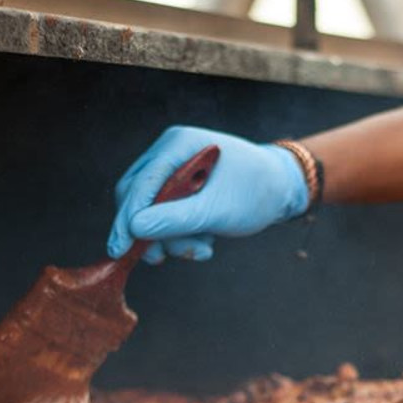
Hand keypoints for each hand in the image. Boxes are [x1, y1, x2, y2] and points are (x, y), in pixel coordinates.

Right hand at [108, 126, 309, 263]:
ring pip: (150, 212)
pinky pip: (165, 216)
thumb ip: (176, 219)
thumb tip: (134, 228)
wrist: (283, 191)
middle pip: (137, 197)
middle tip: (162, 258)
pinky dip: (181, 235)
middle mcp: (170, 153)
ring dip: (172, 238)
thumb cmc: (256, 192)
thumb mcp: (216, 210)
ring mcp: (174, 170)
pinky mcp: (180, 189)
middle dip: (152, 232)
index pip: (140, 183)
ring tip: (202, 248)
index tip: (119, 249)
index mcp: (179, 145)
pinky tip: (205, 241)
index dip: (127, 217)